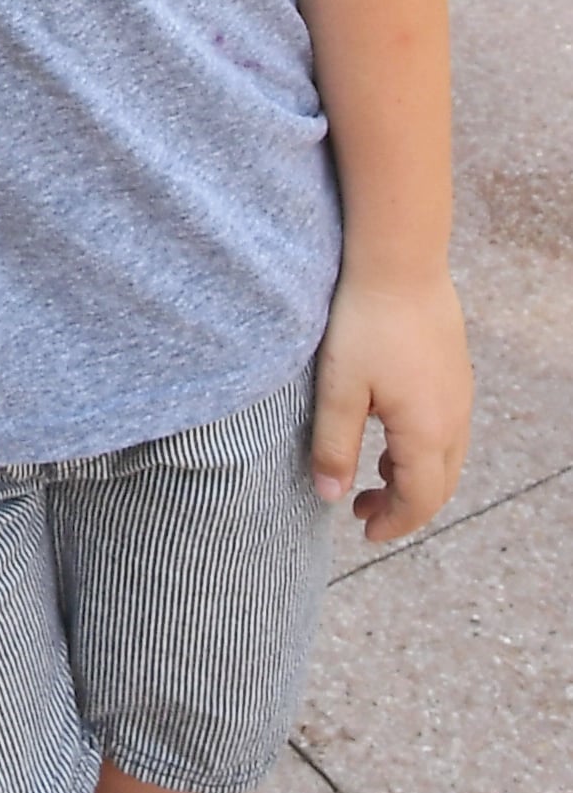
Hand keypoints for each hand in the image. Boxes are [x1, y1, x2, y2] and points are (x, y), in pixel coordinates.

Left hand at [310, 266, 471, 542]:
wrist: (399, 259)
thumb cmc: (364, 322)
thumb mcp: (338, 389)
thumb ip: (333, 446)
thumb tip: (331, 496)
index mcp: (427, 432)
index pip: (419, 500)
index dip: (393, 522)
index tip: (363, 532)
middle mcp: (454, 418)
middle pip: (440, 484)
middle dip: (404, 505)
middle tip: (362, 510)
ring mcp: (460, 393)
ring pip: (446, 456)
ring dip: (413, 476)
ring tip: (373, 473)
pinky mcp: (455, 371)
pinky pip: (447, 427)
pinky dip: (422, 447)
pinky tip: (389, 431)